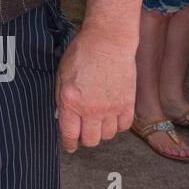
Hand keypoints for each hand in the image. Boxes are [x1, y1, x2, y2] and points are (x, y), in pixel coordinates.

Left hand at [56, 28, 135, 152]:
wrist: (108, 42)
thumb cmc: (82, 53)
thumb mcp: (61, 75)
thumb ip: (61, 98)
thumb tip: (63, 117)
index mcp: (71, 101)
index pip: (70, 134)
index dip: (69, 144)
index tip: (69, 146)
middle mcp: (91, 108)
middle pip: (90, 140)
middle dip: (85, 139)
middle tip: (83, 132)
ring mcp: (111, 108)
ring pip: (107, 135)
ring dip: (101, 131)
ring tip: (97, 121)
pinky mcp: (127, 103)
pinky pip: (123, 126)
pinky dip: (117, 125)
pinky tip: (112, 117)